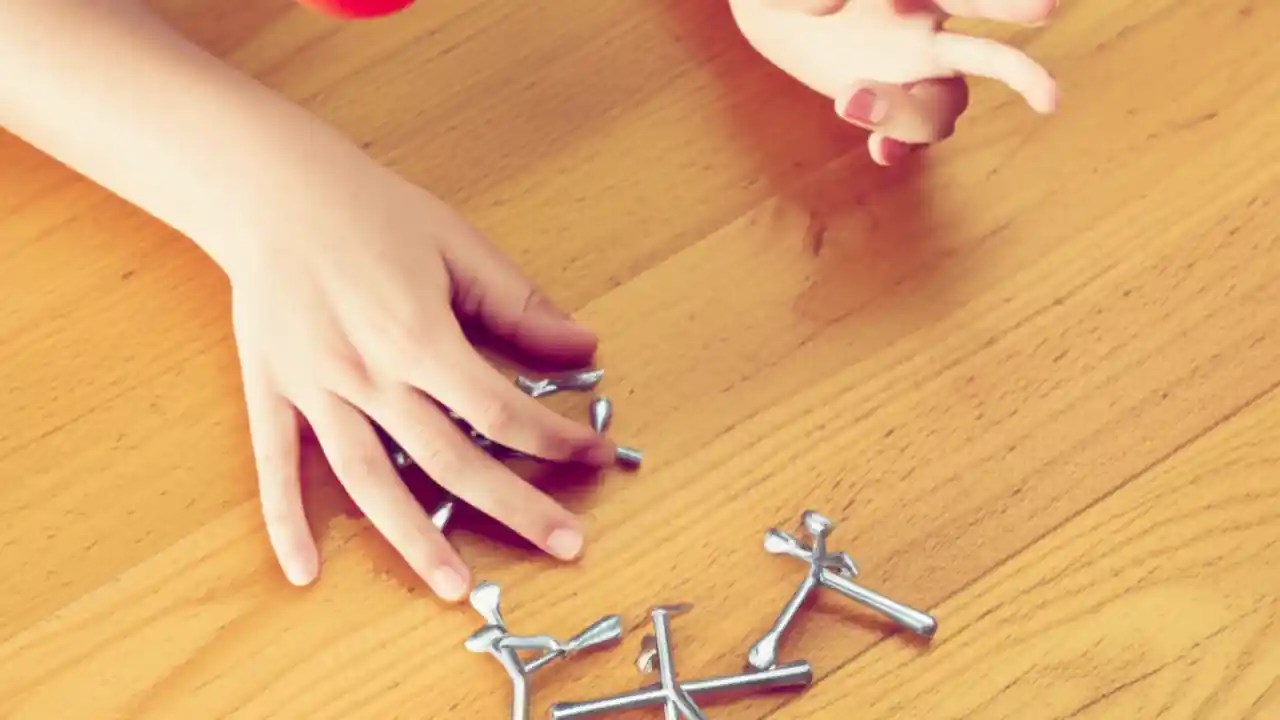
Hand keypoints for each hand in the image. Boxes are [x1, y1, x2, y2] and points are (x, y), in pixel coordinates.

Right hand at [225, 145, 615, 599]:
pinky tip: (305, 572)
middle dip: (516, 508)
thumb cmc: (368, 211)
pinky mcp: (273, 394)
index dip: (553, 439)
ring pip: (372, 482)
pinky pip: (277, 468)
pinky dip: (286, 522)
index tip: (592, 455)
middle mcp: (369, 377)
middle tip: (566, 546)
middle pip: (452, 462)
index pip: (500, 411)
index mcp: (419, 338)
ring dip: (415, 541)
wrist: (270, 187)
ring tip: (455, 588)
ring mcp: (317, 392)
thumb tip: (584, 346)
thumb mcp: (457, 245)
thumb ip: (518, 305)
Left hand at [732, 0, 1059, 164]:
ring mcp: (915, 64)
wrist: (773, 6)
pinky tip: (880, 153)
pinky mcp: (891, 98)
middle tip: (1046, 11)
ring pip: (947, 103)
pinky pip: (917, 132)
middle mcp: (929, 21)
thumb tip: (835, 2)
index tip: (893, 4)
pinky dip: (902, 144)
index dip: (980, 4)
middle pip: (983, 41)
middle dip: (1013, 41)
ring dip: (910, 115)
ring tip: (847, 102)